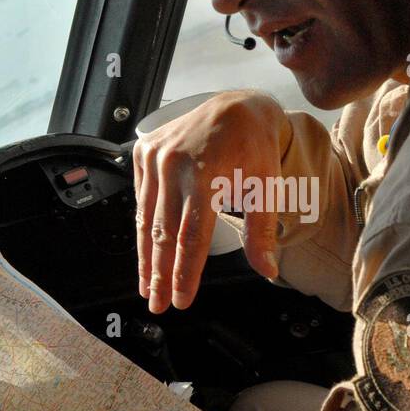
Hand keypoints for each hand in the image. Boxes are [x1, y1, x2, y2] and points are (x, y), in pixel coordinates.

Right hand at [133, 90, 290, 312]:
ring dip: (146, 257)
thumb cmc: (255, 146)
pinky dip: (144, 226)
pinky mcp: (144, 151)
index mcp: (206, 173)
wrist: (237, 106)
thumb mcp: (267, 185)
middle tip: (157, 304)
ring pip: (146, 219)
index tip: (180, 300)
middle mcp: (174, 164)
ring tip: (148, 287)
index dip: (184, 272)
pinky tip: (145, 251)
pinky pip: (141, 198)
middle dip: (159, 273)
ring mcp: (155, 156)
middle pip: (163, 232)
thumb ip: (261, 230)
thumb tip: (267, 269)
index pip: (191, 235)